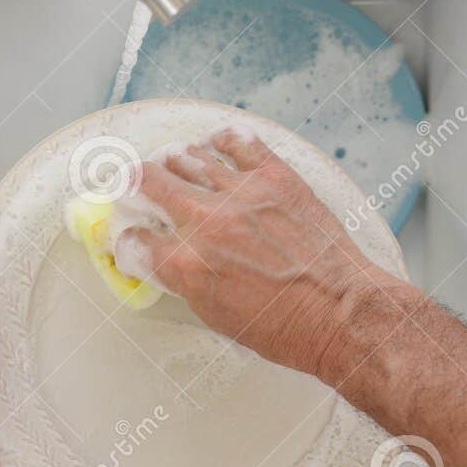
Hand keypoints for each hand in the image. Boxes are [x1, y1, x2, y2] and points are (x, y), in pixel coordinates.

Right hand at [118, 128, 412, 380]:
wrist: (340, 312)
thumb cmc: (283, 326)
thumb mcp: (214, 315)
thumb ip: (183, 279)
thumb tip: (169, 258)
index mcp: (186, 264)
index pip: (133, 240)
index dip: (127, 238)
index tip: (132, 237)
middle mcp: (206, 222)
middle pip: (147, 182)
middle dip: (131, 183)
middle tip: (131, 183)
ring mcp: (241, 193)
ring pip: (186, 156)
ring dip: (170, 159)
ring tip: (169, 162)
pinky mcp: (274, 176)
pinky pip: (236, 141)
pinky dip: (217, 139)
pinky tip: (211, 144)